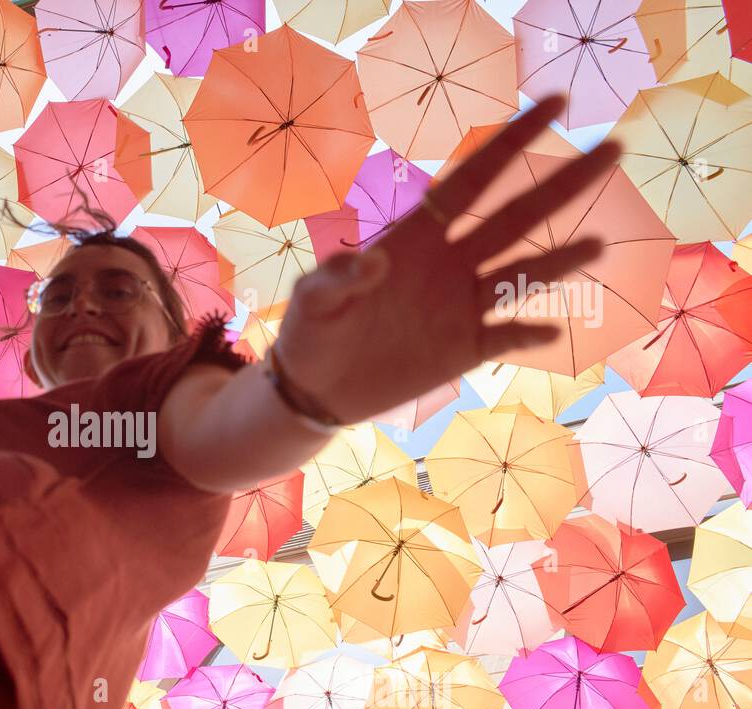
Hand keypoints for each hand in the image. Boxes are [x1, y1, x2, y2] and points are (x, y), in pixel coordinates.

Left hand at [272, 95, 620, 426]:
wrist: (317, 389)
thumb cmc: (311, 332)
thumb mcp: (313, 299)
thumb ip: (338, 275)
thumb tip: (376, 257)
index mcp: (417, 237)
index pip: (473, 180)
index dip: (512, 142)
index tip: (555, 103)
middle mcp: (450, 263)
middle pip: (516, 216)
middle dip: (564, 183)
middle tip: (614, 146)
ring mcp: (461, 305)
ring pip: (522, 274)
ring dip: (560, 260)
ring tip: (598, 244)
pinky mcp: (464, 349)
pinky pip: (506, 336)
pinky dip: (528, 333)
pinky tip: (549, 330)